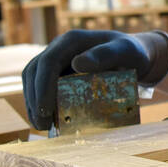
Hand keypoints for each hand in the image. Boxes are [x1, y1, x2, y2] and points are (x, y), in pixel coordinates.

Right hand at [21, 29, 167, 129]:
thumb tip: (78, 64)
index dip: (42, 87)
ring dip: (33, 103)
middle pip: (34, 72)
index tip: (45, 110)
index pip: (47, 62)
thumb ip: (106, 55)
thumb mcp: (125, 52)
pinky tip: (48, 120)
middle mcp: (59, 48)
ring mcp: (57, 60)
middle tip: (42, 124)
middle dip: (34, 99)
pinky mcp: (58, 72)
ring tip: (42, 125)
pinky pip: (42, 86)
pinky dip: (40, 103)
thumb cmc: (131, 53)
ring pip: (33, 80)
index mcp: (71, 40)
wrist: (135, 54)